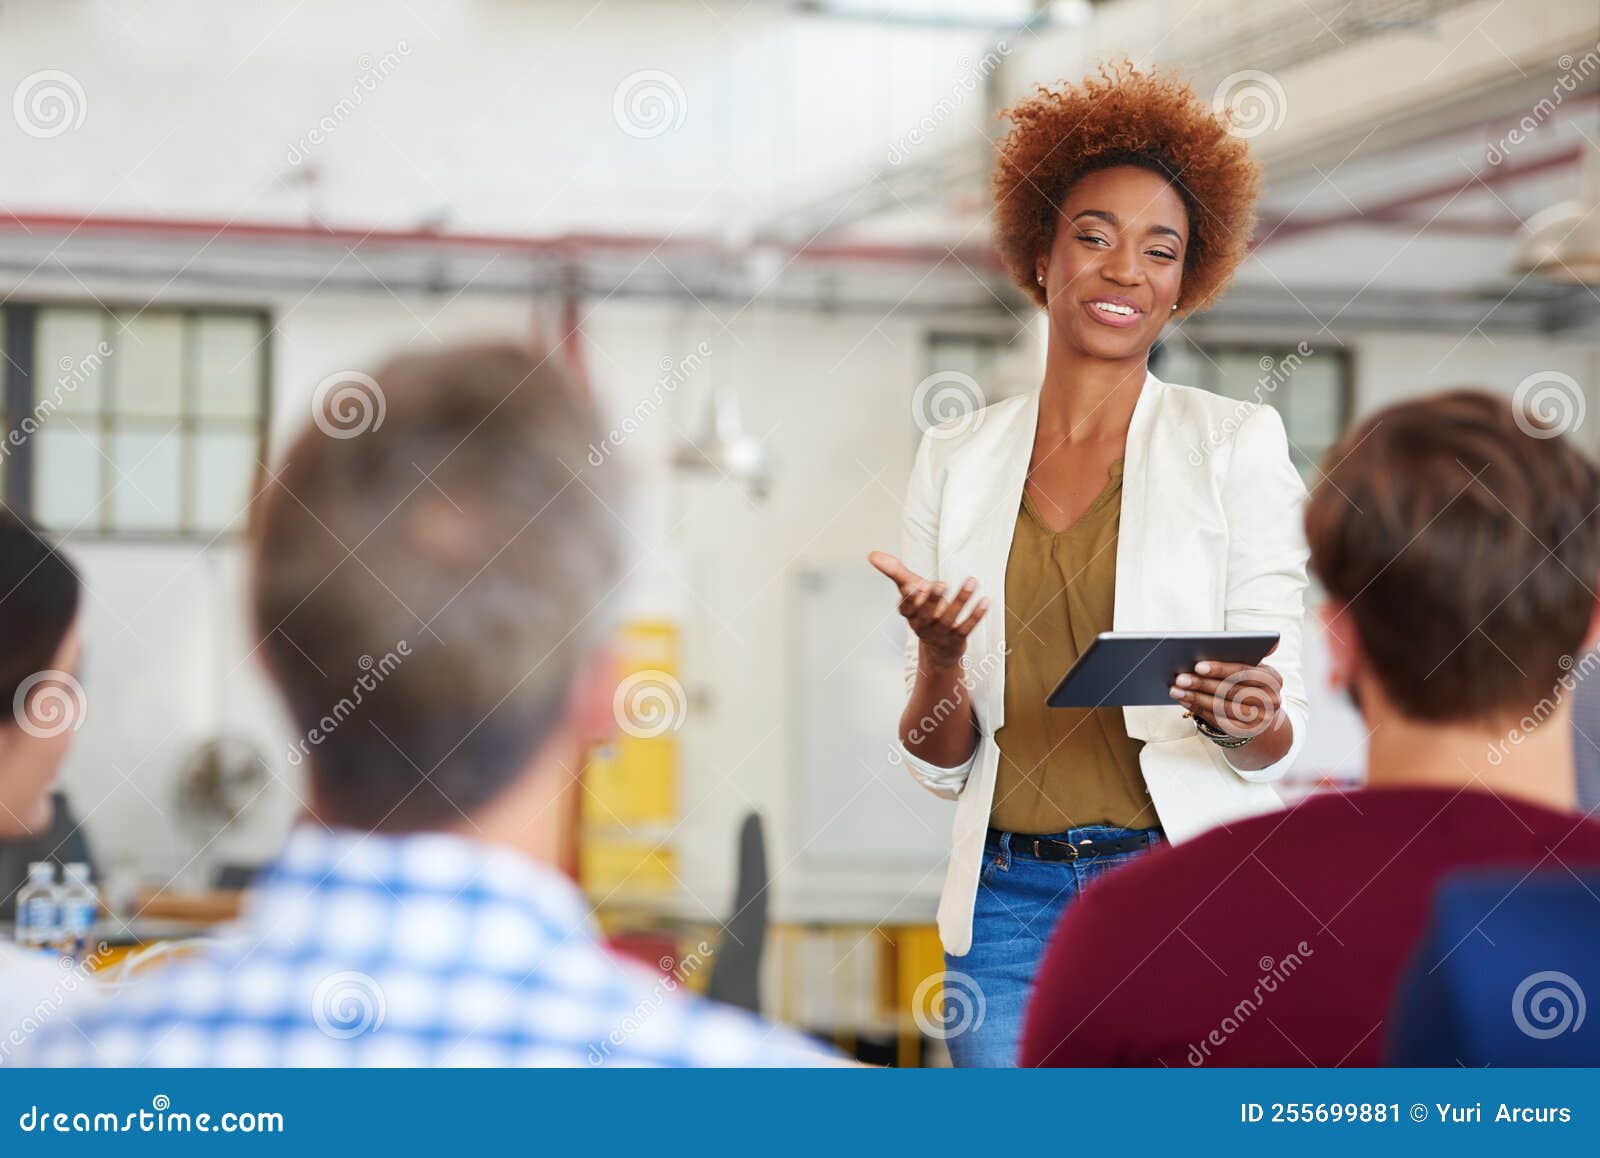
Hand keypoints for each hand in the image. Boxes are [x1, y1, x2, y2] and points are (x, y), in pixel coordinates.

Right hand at [868, 550, 988, 670]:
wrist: (938, 648)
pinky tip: (985, 600)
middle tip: (941, 584)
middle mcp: (923, 625)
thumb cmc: (922, 610)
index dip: (910, 599)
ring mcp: (941, 634)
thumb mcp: (909, 590)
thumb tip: (872, 554)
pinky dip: (976, 615)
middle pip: (926, 614)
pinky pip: (967, 628)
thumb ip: (894, 572)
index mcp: (910, 613)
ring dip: (961, 600)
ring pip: (949, 619)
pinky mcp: (957, 639)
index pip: (906, 608)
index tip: (913, 586)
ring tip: (972, 581)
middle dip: (933, 599)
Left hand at [1170, 652, 1283, 738]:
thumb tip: (1220, 641)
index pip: (1244, 671)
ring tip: (1176, 690)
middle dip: (1202, 684)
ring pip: (1222, 707)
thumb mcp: (1252, 666)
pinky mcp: (1244, 731)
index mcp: (1272, 678)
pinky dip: (1198, 709)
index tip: (1198, 666)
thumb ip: (1242, 652)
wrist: (1260, 711)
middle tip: (1180, 678)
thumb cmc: (1248, 680)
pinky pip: (1218, 720)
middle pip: (1230, 691)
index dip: (1220, 669)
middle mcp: (1270, 700)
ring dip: (1195, 698)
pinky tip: (1184, 701)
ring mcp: (1259, 719)